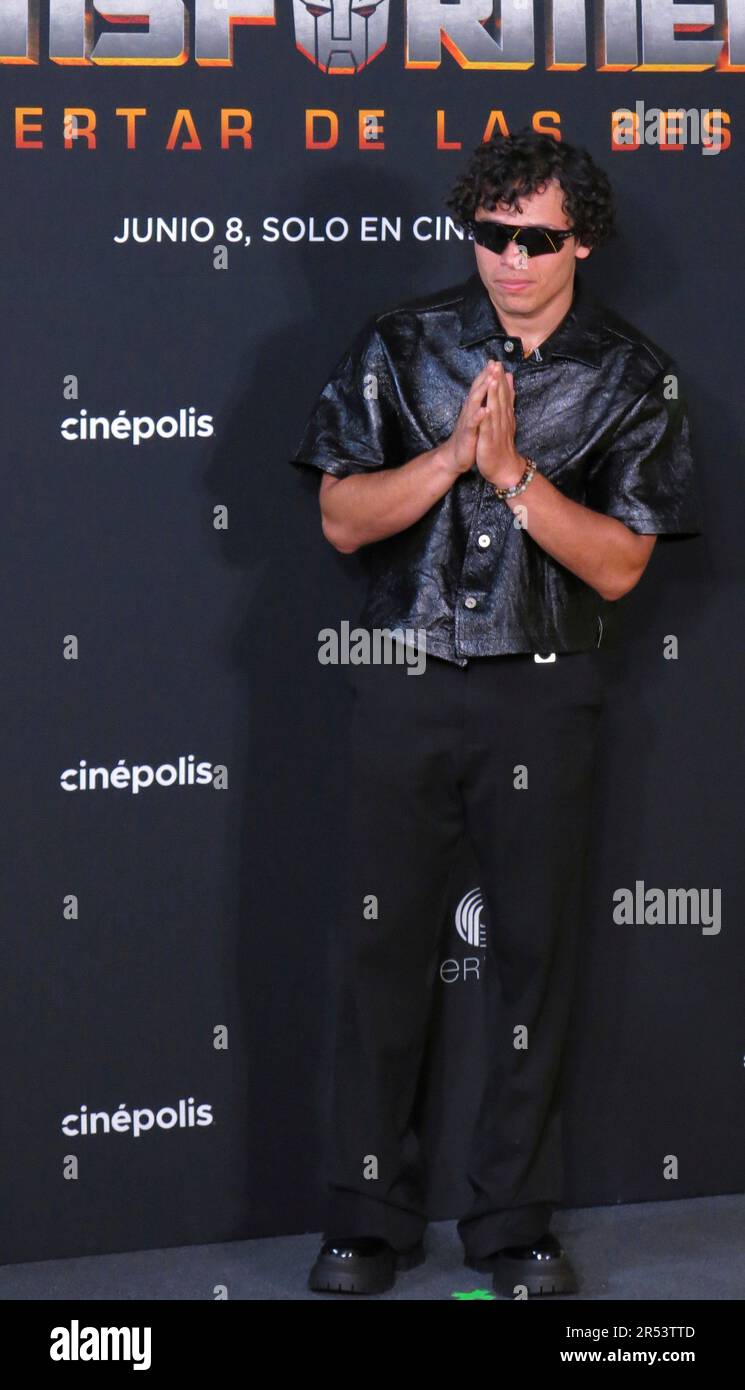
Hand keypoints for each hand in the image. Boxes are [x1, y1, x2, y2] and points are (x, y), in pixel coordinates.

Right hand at [437, 362, 497, 477]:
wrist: (455, 456)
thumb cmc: (469, 436)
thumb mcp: (477, 417)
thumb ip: (482, 403)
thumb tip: (486, 392)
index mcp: (473, 406)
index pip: (480, 387)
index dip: (487, 374)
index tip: (496, 361)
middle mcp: (469, 410)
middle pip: (477, 389)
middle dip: (485, 376)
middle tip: (494, 364)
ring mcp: (468, 421)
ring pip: (474, 403)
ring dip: (482, 390)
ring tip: (491, 379)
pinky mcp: (468, 433)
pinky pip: (473, 424)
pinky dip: (478, 416)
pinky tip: (485, 410)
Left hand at [475, 361, 524, 488]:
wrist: (504, 468)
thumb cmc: (502, 444)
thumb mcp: (506, 421)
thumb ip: (508, 401)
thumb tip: (510, 383)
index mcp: (504, 415)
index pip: (503, 394)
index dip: (500, 378)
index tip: (498, 363)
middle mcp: (502, 421)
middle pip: (501, 398)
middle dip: (498, 381)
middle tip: (497, 365)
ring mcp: (496, 430)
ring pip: (496, 410)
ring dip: (495, 395)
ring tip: (493, 379)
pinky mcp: (489, 442)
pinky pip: (488, 429)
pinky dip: (487, 419)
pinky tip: (486, 409)